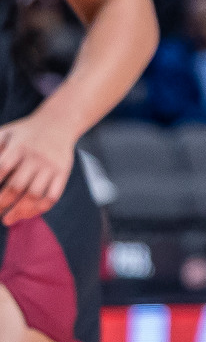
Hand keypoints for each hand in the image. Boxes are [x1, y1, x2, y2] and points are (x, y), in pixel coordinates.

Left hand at [0, 111, 74, 225]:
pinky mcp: (63, 172)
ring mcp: (51, 165)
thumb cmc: (25, 132)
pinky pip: (53, 195)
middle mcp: (36, 156)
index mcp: (19, 146)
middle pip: (17, 186)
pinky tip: (29, 213)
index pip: (2, 168)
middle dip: (2, 203)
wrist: (59, 122)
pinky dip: (40, 208)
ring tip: (8, 219)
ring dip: (20, 211)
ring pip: (35, 194)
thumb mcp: (6, 133)